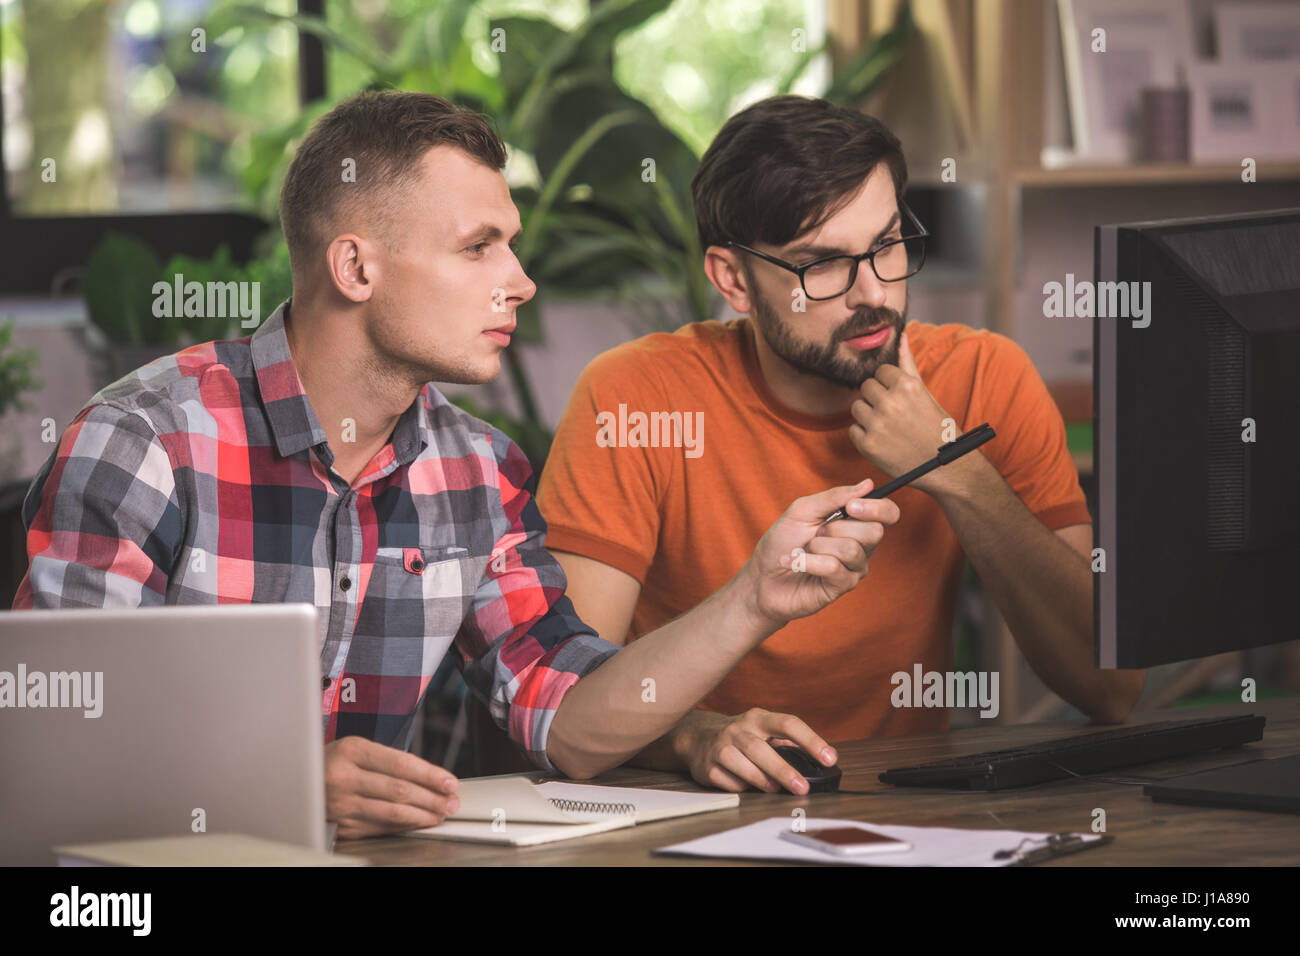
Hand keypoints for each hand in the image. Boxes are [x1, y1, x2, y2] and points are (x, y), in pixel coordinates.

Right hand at [324, 735, 459, 838]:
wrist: (294, 781)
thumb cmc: (334, 762)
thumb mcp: (357, 749)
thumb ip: (391, 761)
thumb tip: (432, 779)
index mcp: (352, 750)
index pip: (401, 763)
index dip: (430, 774)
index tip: (450, 782)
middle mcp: (344, 777)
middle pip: (399, 790)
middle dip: (432, 798)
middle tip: (451, 802)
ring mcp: (340, 805)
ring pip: (392, 813)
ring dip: (423, 815)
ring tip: (441, 813)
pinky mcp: (341, 827)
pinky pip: (381, 828)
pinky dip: (405, 826)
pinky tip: (418, 823)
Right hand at [674, 708, 836, 793]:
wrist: (698, 737)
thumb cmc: (743, 737)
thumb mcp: (764, 732)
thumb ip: (788, 745)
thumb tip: (817, 765)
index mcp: (759, 718)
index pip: (788, 723)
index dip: (811, 740)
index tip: (829, 758)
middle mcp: (738, 729)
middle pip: (761, 749)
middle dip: (783, 770)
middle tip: (803, 787)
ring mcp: (720, 746)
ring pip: (740, 763)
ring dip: (760, 779)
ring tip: (776, 790)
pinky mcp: (707, 765)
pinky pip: (725, 779)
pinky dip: (739, 787)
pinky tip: (748, 788)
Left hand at [738, 477, 899, 627]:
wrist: (762, 576)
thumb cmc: (782, 541)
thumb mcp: (803, 511)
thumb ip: (834, 497)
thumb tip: (868, 484)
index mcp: (856, 524)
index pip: (888, 513)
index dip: (877, 508)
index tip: (851, 507)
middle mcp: (862, 546)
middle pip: (874, 532)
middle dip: (837, 528)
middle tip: (815, 533)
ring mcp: (854, 569)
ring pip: (851, 550)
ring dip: (818, 546)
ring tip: (804, 550)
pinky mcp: (842, 587)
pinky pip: (834, 567)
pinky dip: (807, 561)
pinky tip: (793, 563)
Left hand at [850, 331, 957, 496]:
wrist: (947, 468)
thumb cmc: (938, 428)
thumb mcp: (925, 393)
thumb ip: (908, 364)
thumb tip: (901, 335)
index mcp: (906, 386)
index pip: (880, 371)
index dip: (888, 383)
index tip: (899, 396)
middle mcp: (890, 403)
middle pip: (866, 387)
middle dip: (877, 397)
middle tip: (894, 413)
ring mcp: (877, 425)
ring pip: (856, 407)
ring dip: (868, 415)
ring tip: (888, 426)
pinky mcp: (868, 445)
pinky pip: (854, 430)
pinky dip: (865, 435)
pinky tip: (884, 440)